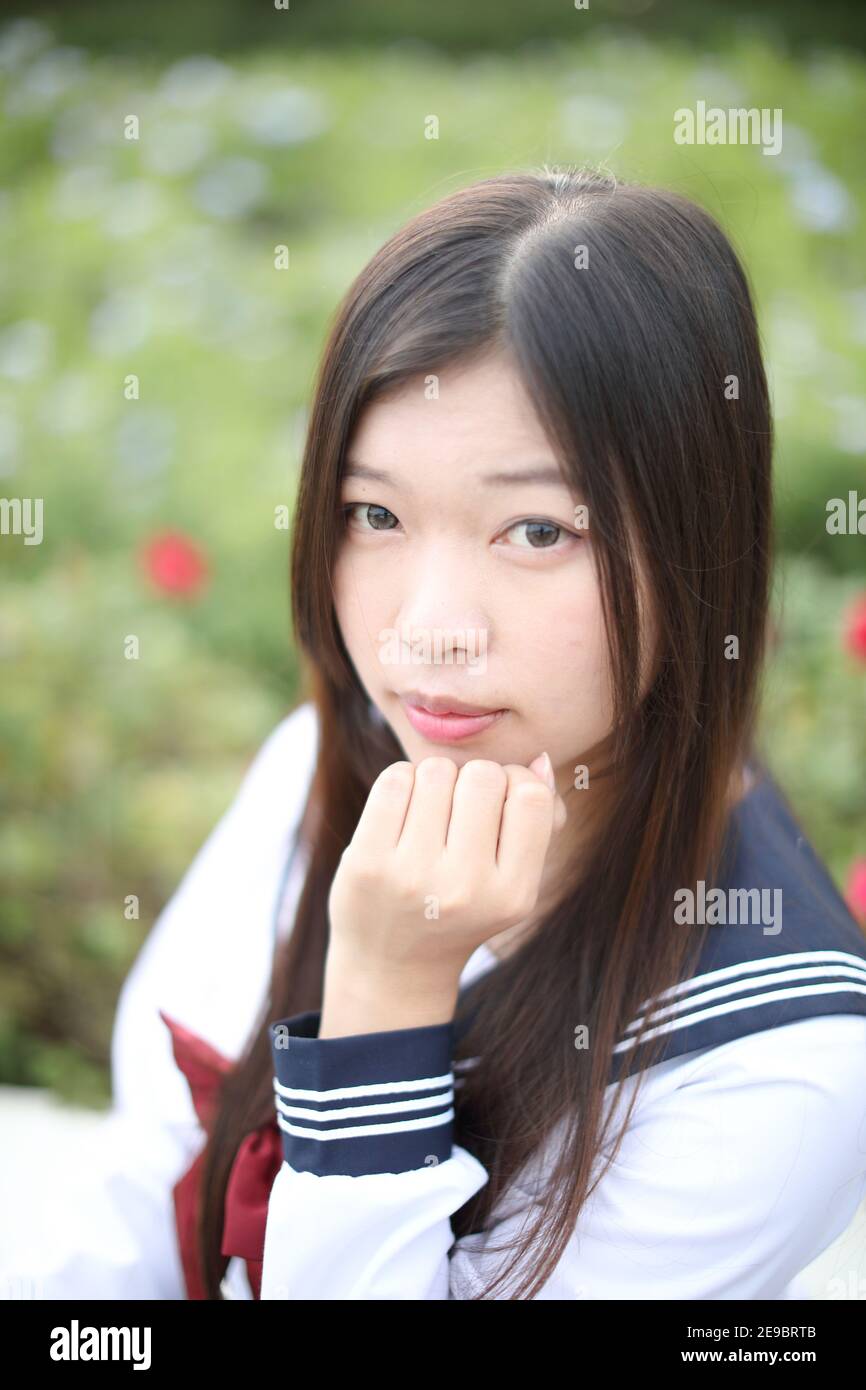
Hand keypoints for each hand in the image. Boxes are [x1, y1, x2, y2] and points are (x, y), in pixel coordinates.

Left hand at [326, 752, 567, 991]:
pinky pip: (395, 779)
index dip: (517, 781)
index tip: (499, 800)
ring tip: (429, 813)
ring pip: (436, 770)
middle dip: (472, 778)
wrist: (391, 965)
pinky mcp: (367, 862)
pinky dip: (401, 782)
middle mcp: (464, 889)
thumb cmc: (459, 909)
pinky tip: (401, 811)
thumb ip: (538, 824)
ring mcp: (412, 876)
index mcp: (512, 896)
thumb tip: (539, 759)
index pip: (531, 797)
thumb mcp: (510, 884)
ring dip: (434, 779)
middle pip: (484, 776)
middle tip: (459, 808)